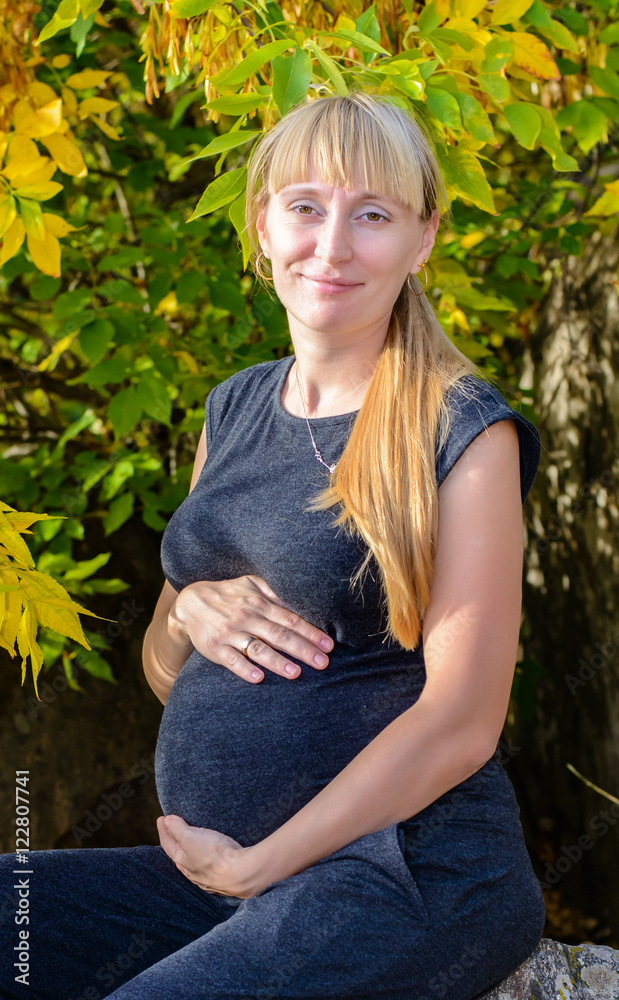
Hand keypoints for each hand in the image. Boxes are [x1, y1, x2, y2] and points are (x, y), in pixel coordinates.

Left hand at [157, 815, 261, 898]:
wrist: (241, 874)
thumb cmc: (214, 855)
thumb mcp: (191, 837)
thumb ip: (178, 829)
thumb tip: (166, 821)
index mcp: (181, 861)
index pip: (167, 843)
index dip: (163, 829)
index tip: (161, 818)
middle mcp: (191, 871)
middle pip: (179, 853)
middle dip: (174, 840)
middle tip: (171, 828)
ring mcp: (206, 877)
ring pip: (193, 861)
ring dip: (189, 850)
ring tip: (190, 841)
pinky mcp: (220, 878)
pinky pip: (207, 866)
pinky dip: (203, 858)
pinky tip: (208, 857)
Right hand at [168, 574, 333, 683]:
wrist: (191, 603)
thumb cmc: (229, 595)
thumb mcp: (252, 584)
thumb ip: (275, 593)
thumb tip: (302, 602)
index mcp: (259, 603)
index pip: (290, 619)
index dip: (310, 632)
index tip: (328, 645)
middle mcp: (247, 618)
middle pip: (279, 635)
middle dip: (302, 649)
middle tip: (323, 663)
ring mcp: (230, 633)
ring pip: (257, 648)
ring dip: (277, 661)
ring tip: (296, 673)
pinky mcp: (215, 648)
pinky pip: (231, 660)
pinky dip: (244, 669)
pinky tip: (259, 678)